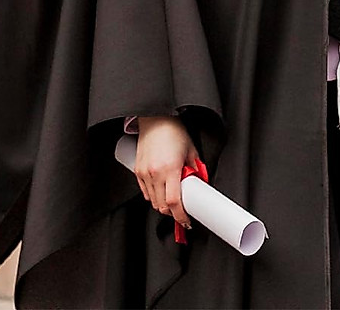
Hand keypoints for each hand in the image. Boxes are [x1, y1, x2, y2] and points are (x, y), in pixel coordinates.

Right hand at [134, 116, 197, 230]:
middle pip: (162, 206)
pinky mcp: (137, 171)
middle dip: (172, 212)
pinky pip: (145, 192)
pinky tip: (160, 190)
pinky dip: (153, 196)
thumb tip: (201, 181)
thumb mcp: (191, 150)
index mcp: (171, 169)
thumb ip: (196, 168)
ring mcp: (145, 173)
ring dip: (162, 205)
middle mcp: (156, 173)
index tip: (186, 221)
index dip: (181, 216)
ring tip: (171, 198)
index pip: (174, 203)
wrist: (155, 118)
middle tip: (181, 210)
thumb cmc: (174, 131)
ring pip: (153, 201)